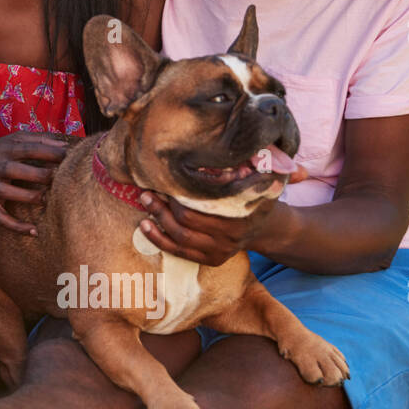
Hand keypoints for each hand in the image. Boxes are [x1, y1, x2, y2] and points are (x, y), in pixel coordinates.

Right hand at [0, 132, 69, 232]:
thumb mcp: (12, 139)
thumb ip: (38, 139)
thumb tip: (66, 144)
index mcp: (5, 149)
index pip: (32, 149)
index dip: (52, 154)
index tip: (71, 158)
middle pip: (20, 171)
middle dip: (44, 175)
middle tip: (63, 179)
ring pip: (11, 194)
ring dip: (32, 197)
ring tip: (49, 199)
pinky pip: (1, 218)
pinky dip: (17, 227)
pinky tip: (34, 231)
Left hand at [137, 176, 302, 265]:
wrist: (262, 225)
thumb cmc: (252, 193)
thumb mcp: (263, 176)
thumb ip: (260, 162)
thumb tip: (254, 149)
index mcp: (243, 211)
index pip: (205, 202)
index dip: (182, 191)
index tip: (166, 177)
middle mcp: (233, 234)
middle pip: (189, 219)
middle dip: (165, 204)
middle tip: (148, 189)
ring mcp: (222, 250)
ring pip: (182, 236)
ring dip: (158, 218)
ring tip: (145, 200)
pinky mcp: (211, 260)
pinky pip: (180, 252)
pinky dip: (159, 240)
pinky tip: (145, 225)